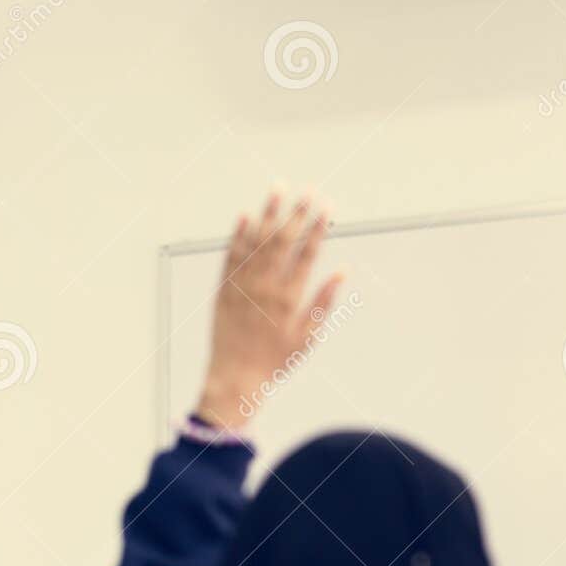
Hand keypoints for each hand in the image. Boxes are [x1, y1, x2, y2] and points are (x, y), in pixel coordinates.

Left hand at [194, 191, 343, 429]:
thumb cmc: (276, 361)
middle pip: (284, 241)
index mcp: (289, 298)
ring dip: (269, 213)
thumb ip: (324, 302)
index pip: (307, 254)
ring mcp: (242, 285)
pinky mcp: (224, 288)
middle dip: (298, 213)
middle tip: (309, 190)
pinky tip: (245, 215)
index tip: (327, 207)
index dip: (318, 228)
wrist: (235, 377)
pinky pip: (231, 255)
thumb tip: (342, 272)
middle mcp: (266, 286)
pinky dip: (238, 234)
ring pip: (256, 241)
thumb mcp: (308, 337)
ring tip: (278, 188)